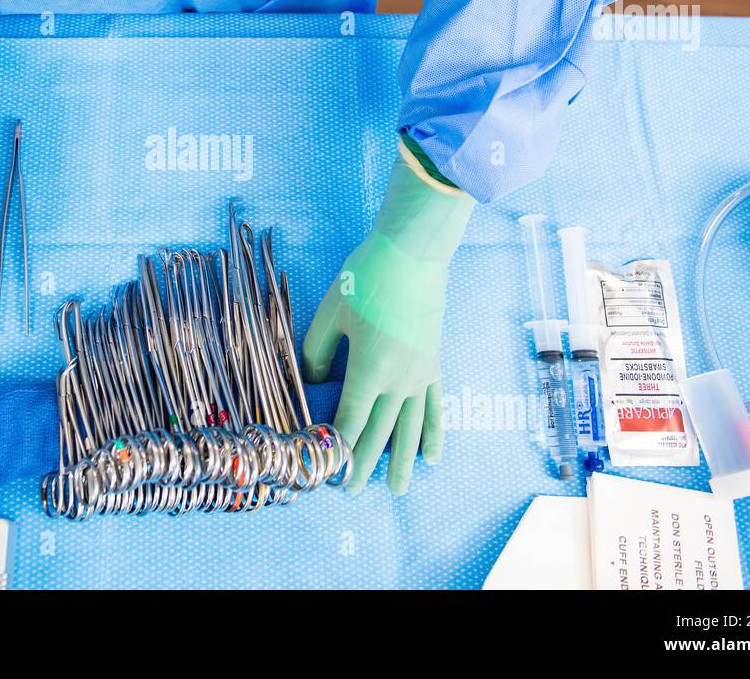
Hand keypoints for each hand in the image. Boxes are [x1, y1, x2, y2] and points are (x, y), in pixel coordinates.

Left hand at [303, 149, 472, 493]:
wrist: (413, 255)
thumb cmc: (367, 280)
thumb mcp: (331, 314)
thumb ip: (318, 352)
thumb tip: (314, 382)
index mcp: (369, 370)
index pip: (350, 421)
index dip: (337, 449)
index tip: (326, 472)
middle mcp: (398, 381)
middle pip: (379, 432)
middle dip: (362, 464)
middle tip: (350, 493)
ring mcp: (420, 374)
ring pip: (411, 428)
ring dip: (403, 461)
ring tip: (398, 491)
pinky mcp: (433, 364)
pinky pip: (435, 407)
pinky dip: (434, 433)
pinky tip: (432, 456)